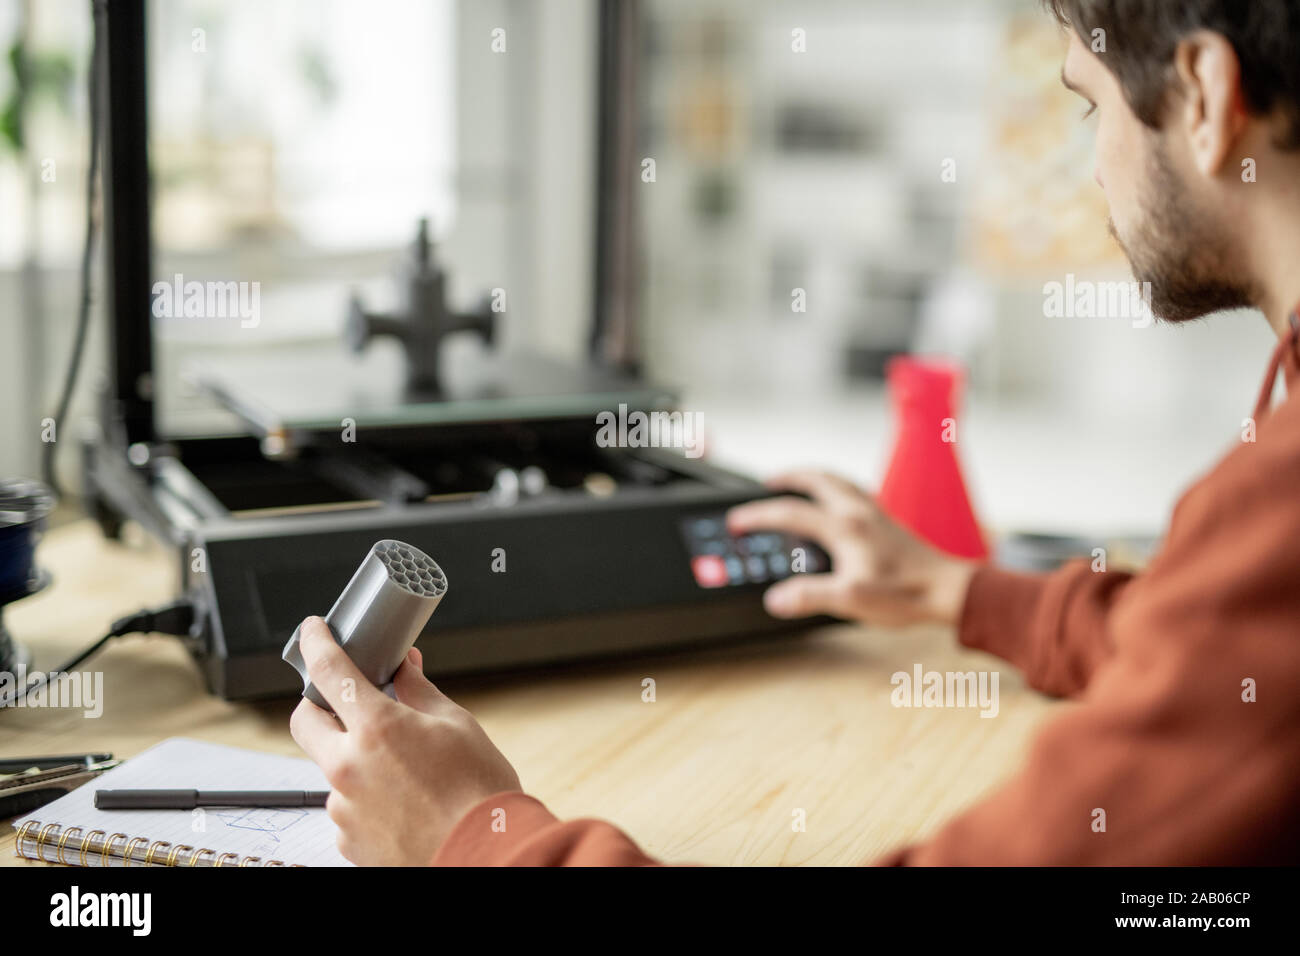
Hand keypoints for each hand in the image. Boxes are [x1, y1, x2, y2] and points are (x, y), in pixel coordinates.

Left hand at [289, 616, 520, 864]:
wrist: (486, 856)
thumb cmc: (479, 792)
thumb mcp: (457, 725)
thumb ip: (419, 692)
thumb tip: (403, 668)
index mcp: (376, 728)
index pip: (329, 670)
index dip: (316, 642)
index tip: (313, 631)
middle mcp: (348, 767)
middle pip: (304, 722)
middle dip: (316, 705)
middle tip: (342, 702)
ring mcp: (344, 808)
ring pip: (333, 768)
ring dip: (355, 759)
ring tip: (405, 773)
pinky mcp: (348, 840)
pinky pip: (347, 806)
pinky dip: (367, 798)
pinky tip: (403, 803)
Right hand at [725, 470, 977, 627]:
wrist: (949, 590)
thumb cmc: (906, 594)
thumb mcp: (851, 600)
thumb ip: (810, 596)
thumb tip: (776, 598)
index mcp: (844, 527)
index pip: (790, 512)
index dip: (759, 515)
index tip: (738, 520)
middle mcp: (858, 513)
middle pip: (817, 479)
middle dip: (789, 477)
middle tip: (769, 482)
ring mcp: (875, 515)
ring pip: (838, 481)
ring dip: (814, 478)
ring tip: (798, 483)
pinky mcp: (888, 524)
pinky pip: (855, 493)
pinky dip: (837, 490)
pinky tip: (838, 505)